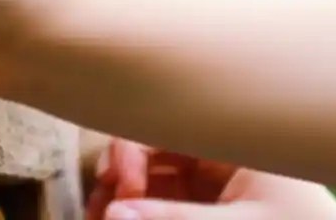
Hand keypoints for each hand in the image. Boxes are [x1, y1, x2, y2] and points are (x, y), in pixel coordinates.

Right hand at [89, 139, 335, 219]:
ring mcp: (212, 186)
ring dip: (121, 200)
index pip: (167, 124)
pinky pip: (162, 203)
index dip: (132, 150)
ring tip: (99, 217)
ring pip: (150, 181)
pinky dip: (137, 212)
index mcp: (236, 138)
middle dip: (120, 179)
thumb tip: (115, 213)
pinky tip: (116, 219)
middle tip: (102, 207)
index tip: (120, 185)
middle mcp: (219, 154)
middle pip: (150, 151)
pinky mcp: (208, 209)